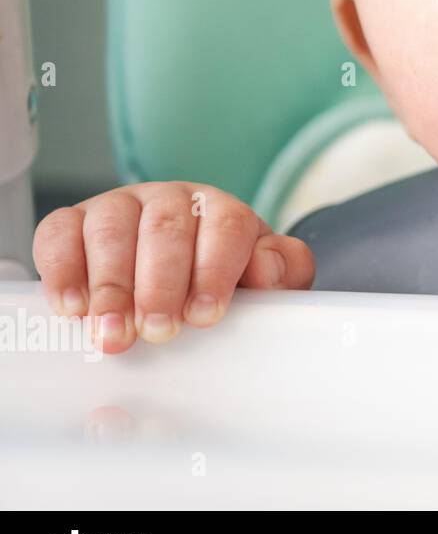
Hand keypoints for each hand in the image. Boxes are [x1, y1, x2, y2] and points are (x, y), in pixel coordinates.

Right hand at [33, 182, 313, 352]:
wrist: (172, 277)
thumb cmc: (220, 282)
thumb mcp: (261, 280)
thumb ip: (282, 271)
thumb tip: (267, 267)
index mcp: (221, 209)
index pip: (225, 225)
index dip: (215, 270)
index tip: (206, 315)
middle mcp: (170, 200)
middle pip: (165, 228)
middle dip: (161, 284)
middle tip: (158, 331)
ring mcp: (119, 206)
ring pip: (112, 230)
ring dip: (111, 286)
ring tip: (114, 333)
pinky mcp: (73, 222)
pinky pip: (60, 233)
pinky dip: (63, 269)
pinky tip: (72, 308)